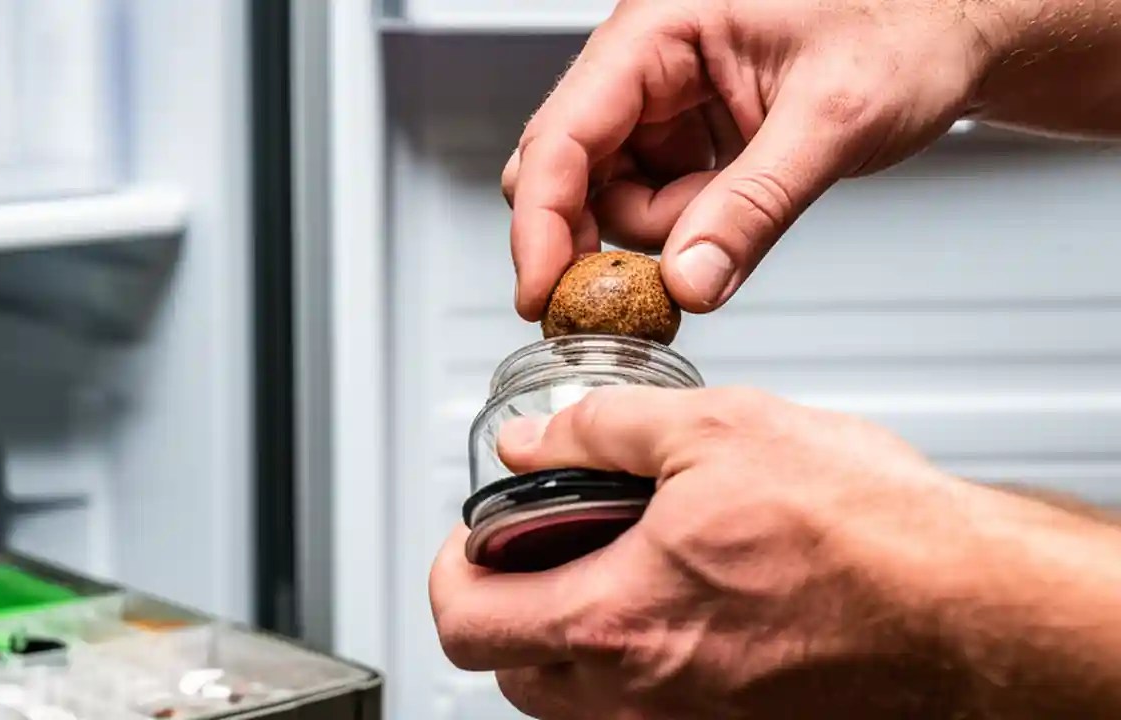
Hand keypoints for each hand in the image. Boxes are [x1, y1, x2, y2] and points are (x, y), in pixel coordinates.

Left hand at [430, 386, 1120, 718]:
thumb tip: (535, 438)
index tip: (471, 538)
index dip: (450, 570)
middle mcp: (643, 698)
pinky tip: (679, 600)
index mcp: (619, 622)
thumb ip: (601, 431)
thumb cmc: (868, 532)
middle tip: (535, 547)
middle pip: (511, 672)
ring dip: (564, 633)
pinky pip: (641, 711)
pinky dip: (630, 659)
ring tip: (612, 563)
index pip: (466, 623)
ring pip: (572, 700)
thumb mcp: (718, 430)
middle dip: (504, 604)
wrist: (968, 609)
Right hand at [503, 0, 997, 318]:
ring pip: (608, 193)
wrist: (953, 29)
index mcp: (660, 27)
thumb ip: (755, 206)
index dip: (541, 221)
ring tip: (737, 207)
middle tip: (634, 289)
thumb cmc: (907, 27)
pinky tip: (732, 206)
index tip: (542, 294)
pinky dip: (683, 225)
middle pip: (568, 168)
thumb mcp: (834, 119)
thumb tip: (688, 283)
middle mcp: (647, 58)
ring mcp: (662, 96)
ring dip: (658, 231)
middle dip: (596, 234)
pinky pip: (651, 196)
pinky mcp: (683, 129)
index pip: (564, 133)